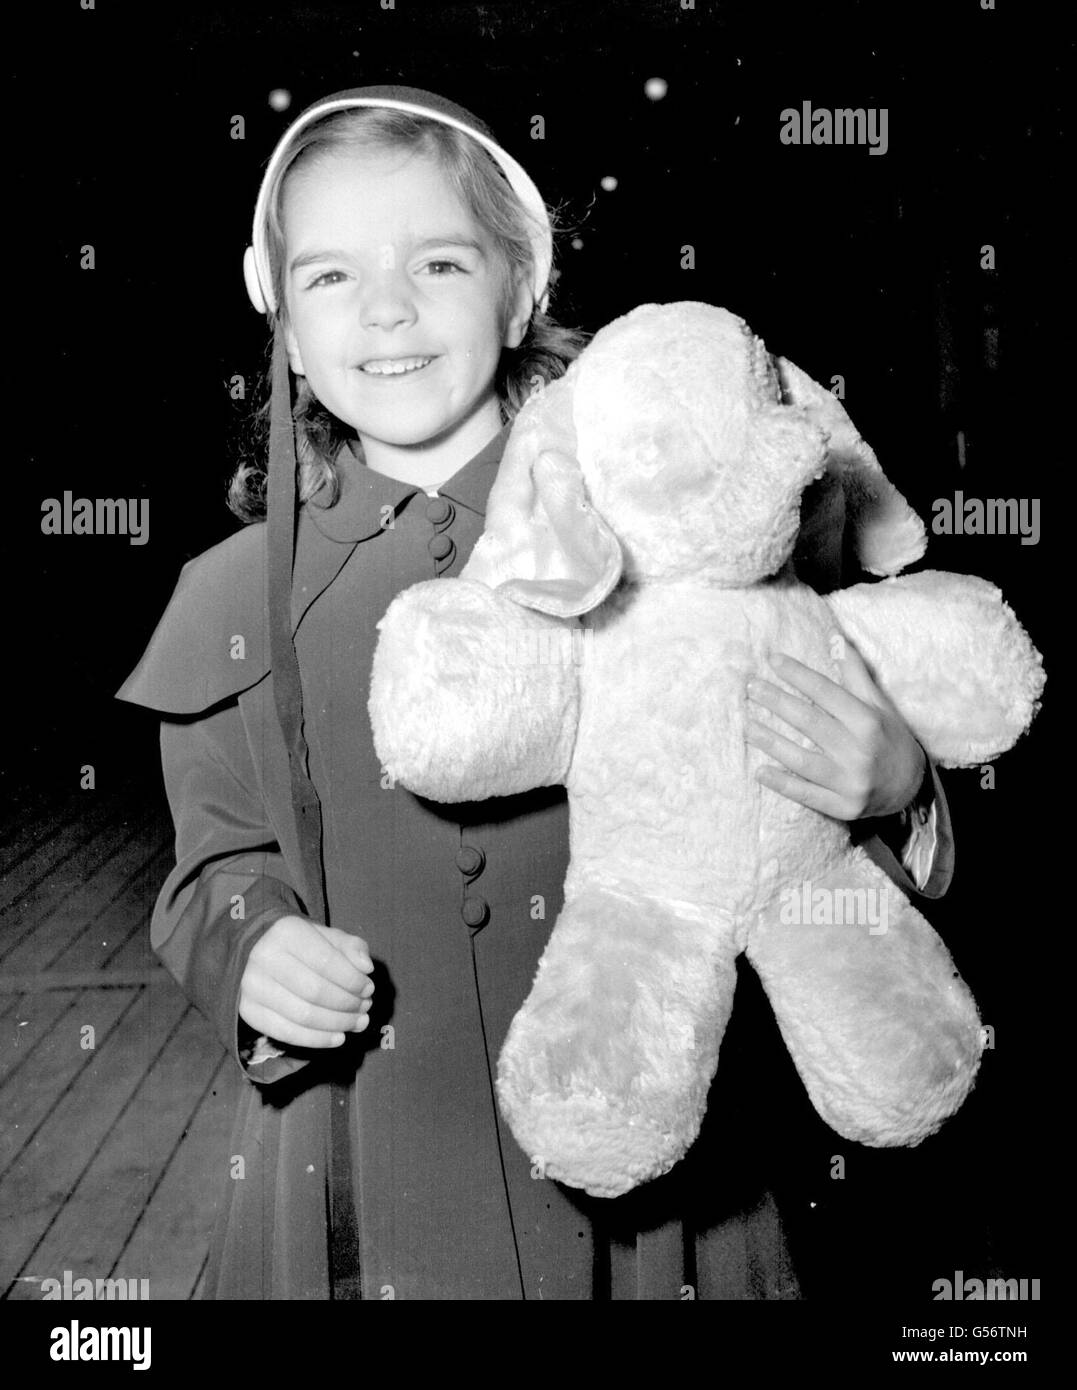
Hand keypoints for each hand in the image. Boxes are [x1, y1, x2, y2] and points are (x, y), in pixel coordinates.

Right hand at [239, 915, 374, 1048]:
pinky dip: (316, 1040)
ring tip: (357, 1023)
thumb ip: (351, 947)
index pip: (327, 962)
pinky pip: (286, 1033)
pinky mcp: (248, 1011)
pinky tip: (338, 1037)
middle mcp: (263, 957)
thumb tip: (366, 967)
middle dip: (347, 1004)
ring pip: (303, 1015)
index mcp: (286, 932)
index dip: (352, 980)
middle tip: (365, 1008)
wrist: (255, 950)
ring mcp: (251, 987)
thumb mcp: (327, 936)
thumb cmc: (301, 944)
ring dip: (337, 1024)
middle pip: (315, 991)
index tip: (369, 988)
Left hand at [745, 641, 926, 820]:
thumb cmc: (890, 738)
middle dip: (777, 702)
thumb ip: (854, 673)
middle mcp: (859, 751)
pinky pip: (806, 795)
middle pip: (810, 722)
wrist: (913, 788)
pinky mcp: (843, 807)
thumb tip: (834, 638)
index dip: (798, 674)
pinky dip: (782, 784)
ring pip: (802, 760)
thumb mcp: (879, 704)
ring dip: (771, 742)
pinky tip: (759, 771)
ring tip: (747, 726)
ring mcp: (851, 782)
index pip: (826, 692)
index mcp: (868, 722)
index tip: (772, 660)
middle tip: (750, 687)